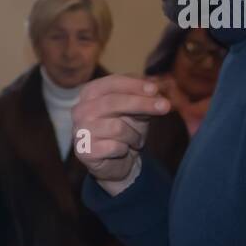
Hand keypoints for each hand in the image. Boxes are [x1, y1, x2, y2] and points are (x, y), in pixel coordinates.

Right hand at [71, 75, 171, 192]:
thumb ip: (143, 97)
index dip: (134, 85)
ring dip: (134, 135)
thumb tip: (155, 89)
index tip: (155, 89)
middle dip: (142, 104)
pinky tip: (123, 150)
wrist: (116, 162)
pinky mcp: (84, 151)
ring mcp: (80, 131)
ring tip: (135, 140)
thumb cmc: (125, 130)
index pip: (111, 83)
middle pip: (113, 102)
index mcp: (89, 93)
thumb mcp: (137, 110)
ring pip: (117, 128)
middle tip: (165, 106)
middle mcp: (80, 110)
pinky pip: (115, 147)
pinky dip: (126, 149)